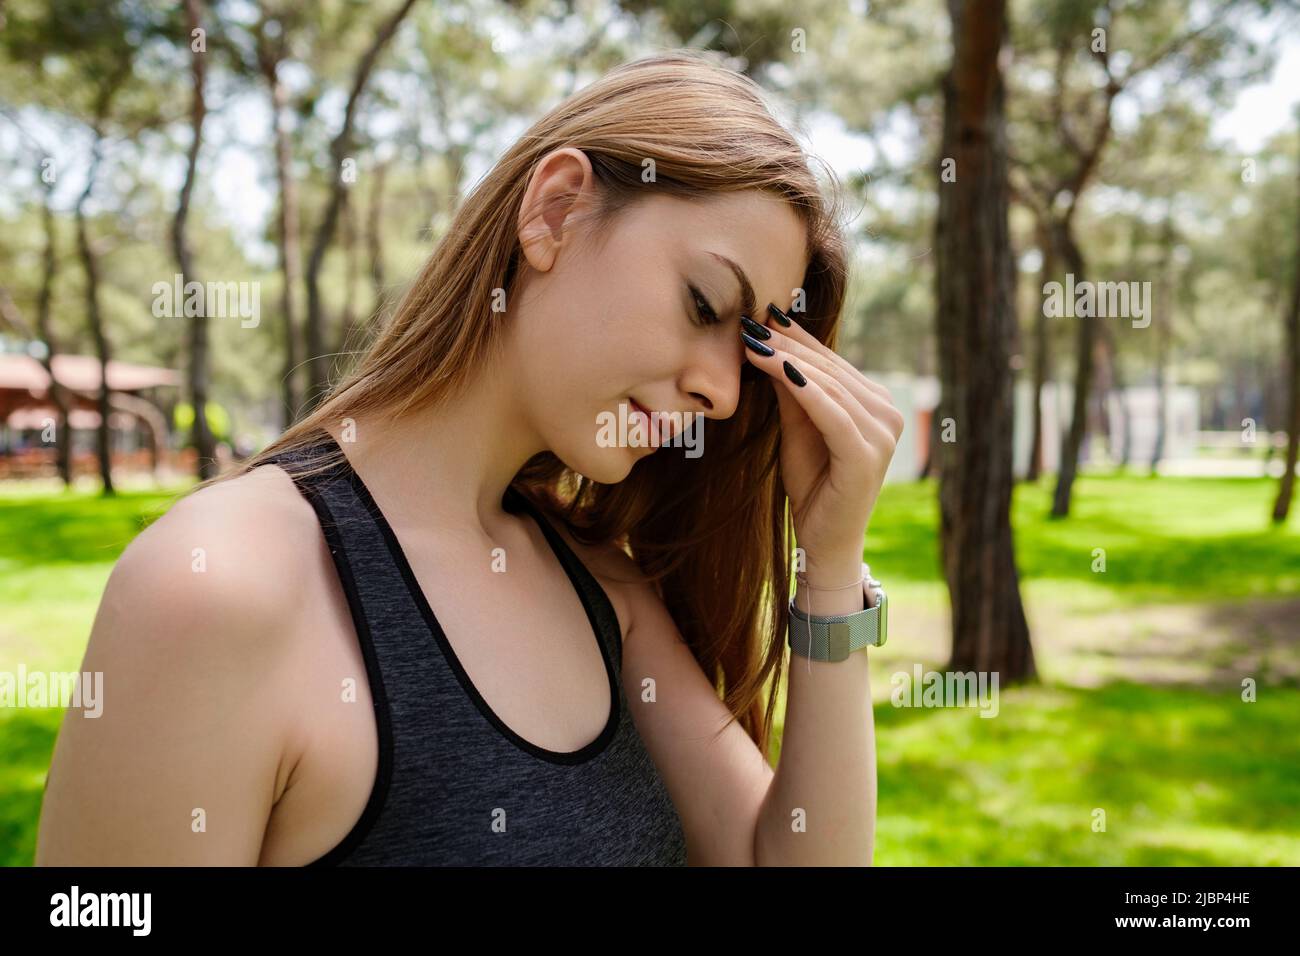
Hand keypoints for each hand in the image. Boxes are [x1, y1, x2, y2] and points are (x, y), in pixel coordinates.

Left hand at [741, 306, 905, 574]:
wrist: (824, 541)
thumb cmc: (812, 486)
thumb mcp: (796, 429)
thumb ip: (789, 391)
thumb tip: (768, 342)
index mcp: (874, 403)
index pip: (829, 362)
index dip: (795, 337)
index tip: (761, 314)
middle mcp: (886, 413)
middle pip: (827, 368)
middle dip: (786, 344)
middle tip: (749, 322)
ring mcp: (882, 433)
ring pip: (827, 384)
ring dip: (787, 360)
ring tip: (752, 341)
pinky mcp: (867, 453)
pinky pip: (829, 411)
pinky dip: (801, 387)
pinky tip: (775, 367)